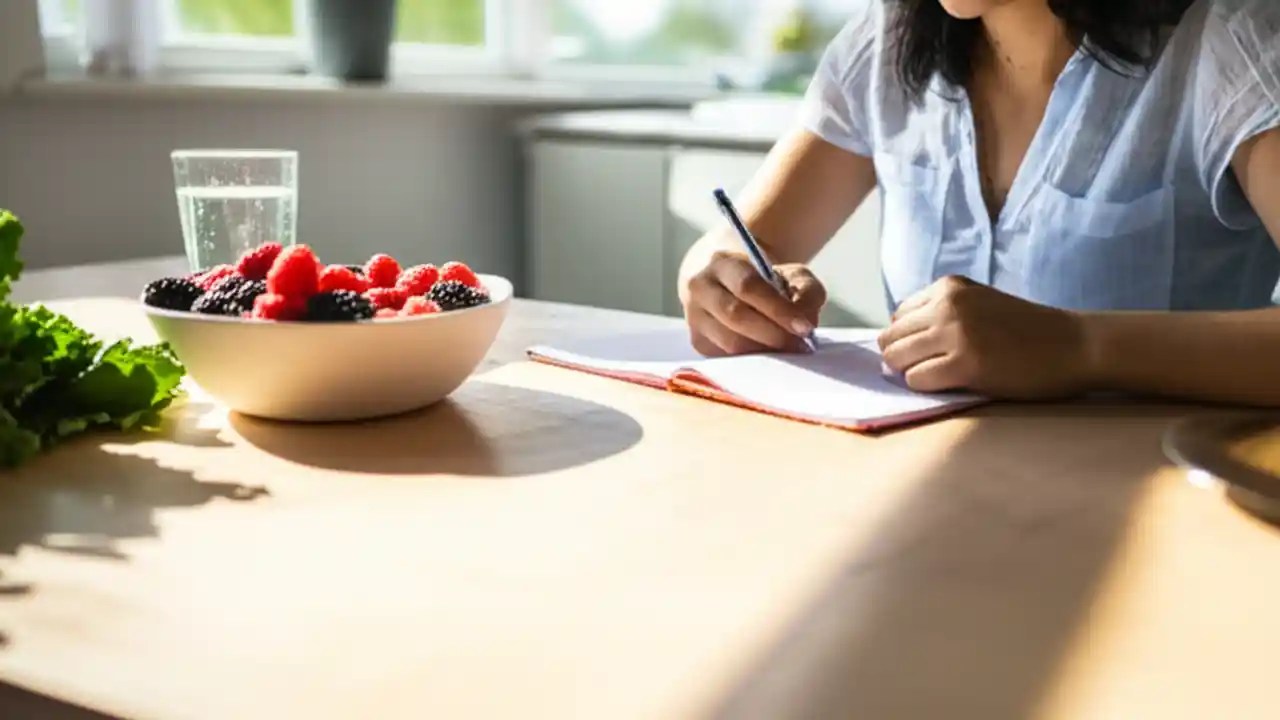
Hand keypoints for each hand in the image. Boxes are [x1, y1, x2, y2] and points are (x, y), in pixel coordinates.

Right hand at [683, 251, 825, 355]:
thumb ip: (806, 292)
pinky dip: (753, 361)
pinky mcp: (698, 342)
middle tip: (799, 346)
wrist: (724, 282)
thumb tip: (805, 323)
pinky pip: (726, 358)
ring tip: (787, 352)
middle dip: (772, 334)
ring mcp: (694, 318)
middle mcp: (700, 288)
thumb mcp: (790, 273)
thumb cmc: (763, 279)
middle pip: (735, 316)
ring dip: (763, 351)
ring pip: (729, 343)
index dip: (778, 309)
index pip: (748, 286)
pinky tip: (769, 356)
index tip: (804, 327)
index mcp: (722, 263)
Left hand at [877, 276, 1090, 398]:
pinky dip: (927, 387)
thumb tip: (893, 341)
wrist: (1074, 345)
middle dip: (904, 358)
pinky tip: (954, 384)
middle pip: (890, 338)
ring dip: (913, 373)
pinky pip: (916, 380)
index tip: (933, 350)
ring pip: (896, 359)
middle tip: (934, 368)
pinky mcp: (964, 364)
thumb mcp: (979, 304)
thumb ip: (941, 312)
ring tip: (944, 375)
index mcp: (949, 286)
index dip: (910, 338)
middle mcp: (947, 304)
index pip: (898, 316)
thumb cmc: (1026, 330)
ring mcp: (955, 333)